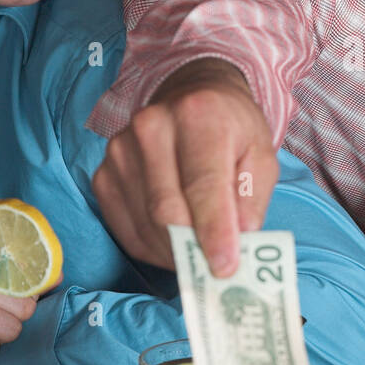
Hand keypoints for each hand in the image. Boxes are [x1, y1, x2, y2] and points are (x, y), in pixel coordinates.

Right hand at [92, 59, 278, 277]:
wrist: (192, 95)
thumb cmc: (232, 130)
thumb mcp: (261, 155)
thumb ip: (252, 199)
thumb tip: (238, 242)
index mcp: (198, 114)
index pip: (203, 185)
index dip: (214, 232)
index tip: (225, 267)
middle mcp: (152, 127)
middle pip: (168, 211)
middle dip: (195, 249)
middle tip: (217, 269)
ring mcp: (120, 150)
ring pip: (146, 226)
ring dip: (176, 253)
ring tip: (200, 254)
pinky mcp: (103, 174)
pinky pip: (127, 230)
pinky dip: (155, 249)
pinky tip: (175, 244)